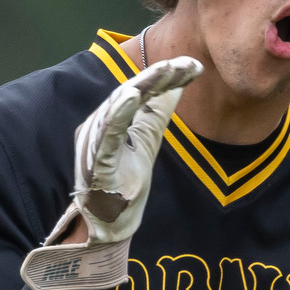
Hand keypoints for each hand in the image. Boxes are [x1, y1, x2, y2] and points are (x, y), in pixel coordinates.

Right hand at [71, 56, 201, 243]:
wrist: (110, 226)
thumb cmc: (124, 185)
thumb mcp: (147, 143)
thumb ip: (156, 115)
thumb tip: (177, 85)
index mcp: (110, 120)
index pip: (140, 91)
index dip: (165, 76)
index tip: (193, 66)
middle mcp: (98, 127)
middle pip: (129, 93)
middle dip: (158, 76)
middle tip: (186, 63)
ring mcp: (95, 146)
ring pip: (117, 108)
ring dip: (142, 87)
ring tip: (165, 70)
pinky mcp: (96, 165)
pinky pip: (106, 137)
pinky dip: (117, 115)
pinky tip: (132, 96)